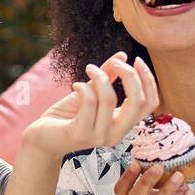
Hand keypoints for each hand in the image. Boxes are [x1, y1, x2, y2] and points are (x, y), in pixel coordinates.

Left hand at [20, 52, 158, 160]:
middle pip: (139, 102)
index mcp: (124, 125)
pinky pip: (89, 102)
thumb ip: (107, 77)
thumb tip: (122, 55)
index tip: (136, 60)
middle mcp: (117, 134)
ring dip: (100, 76)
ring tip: (89, 69)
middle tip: (116, 62)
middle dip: (130, 75)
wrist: (43, 139)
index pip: (151, 103)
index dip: (148, 80)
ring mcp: (100, 136)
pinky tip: (76, 85)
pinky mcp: (81, 134)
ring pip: (110, 99)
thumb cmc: (68, 117)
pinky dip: (84, 87)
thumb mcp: (91, 93)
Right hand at [114, 161, 194, 194]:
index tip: (136, 163)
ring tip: (179, 176)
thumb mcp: (168, 194)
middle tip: (159, 166)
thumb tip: (169, 155)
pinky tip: (191, 192)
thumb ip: (164, 180)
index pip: (121, 192)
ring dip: (167, 190)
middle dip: (146, 181)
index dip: (126, 178)